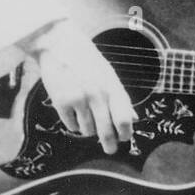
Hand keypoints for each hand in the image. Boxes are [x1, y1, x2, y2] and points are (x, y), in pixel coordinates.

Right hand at [25, 20, 135, 154]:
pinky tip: (73, 110)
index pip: (124, 119)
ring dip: (89, 128)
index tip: (124, 138)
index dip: (125, 133)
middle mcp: (97, 95)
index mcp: (112, 87)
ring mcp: (78, 99)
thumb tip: (135, 119)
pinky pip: (72, 126)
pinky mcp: (61, 102)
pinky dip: (74, 123)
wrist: (59, 45)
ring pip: (88, 131)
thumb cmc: (87, 62)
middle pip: (107, 131)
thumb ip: (121, 98)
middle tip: (110, 149)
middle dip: (109, 144)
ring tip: (85, 114)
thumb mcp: (108, 75)